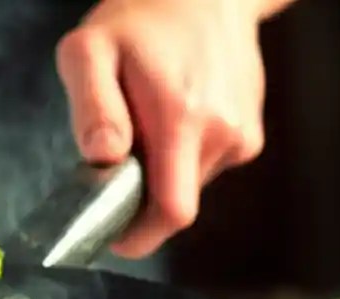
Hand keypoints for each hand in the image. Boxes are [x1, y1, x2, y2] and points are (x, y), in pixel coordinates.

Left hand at [56, 0, 276, 257]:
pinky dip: (182, 155)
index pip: (172, 212)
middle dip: (141, 194)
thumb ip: (92, 108)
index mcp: (182, 118)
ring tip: (147, 120)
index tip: (113, 235)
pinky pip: (205, 166)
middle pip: (175, 203)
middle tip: (118, 154)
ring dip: (161, 171)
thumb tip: (103, 158)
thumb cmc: (139, 19)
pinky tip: (174, 113)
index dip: (140, 236)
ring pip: (189, 185)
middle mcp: (222, 134)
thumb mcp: (89, 51)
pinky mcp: (250, 136)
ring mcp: (242, 137)